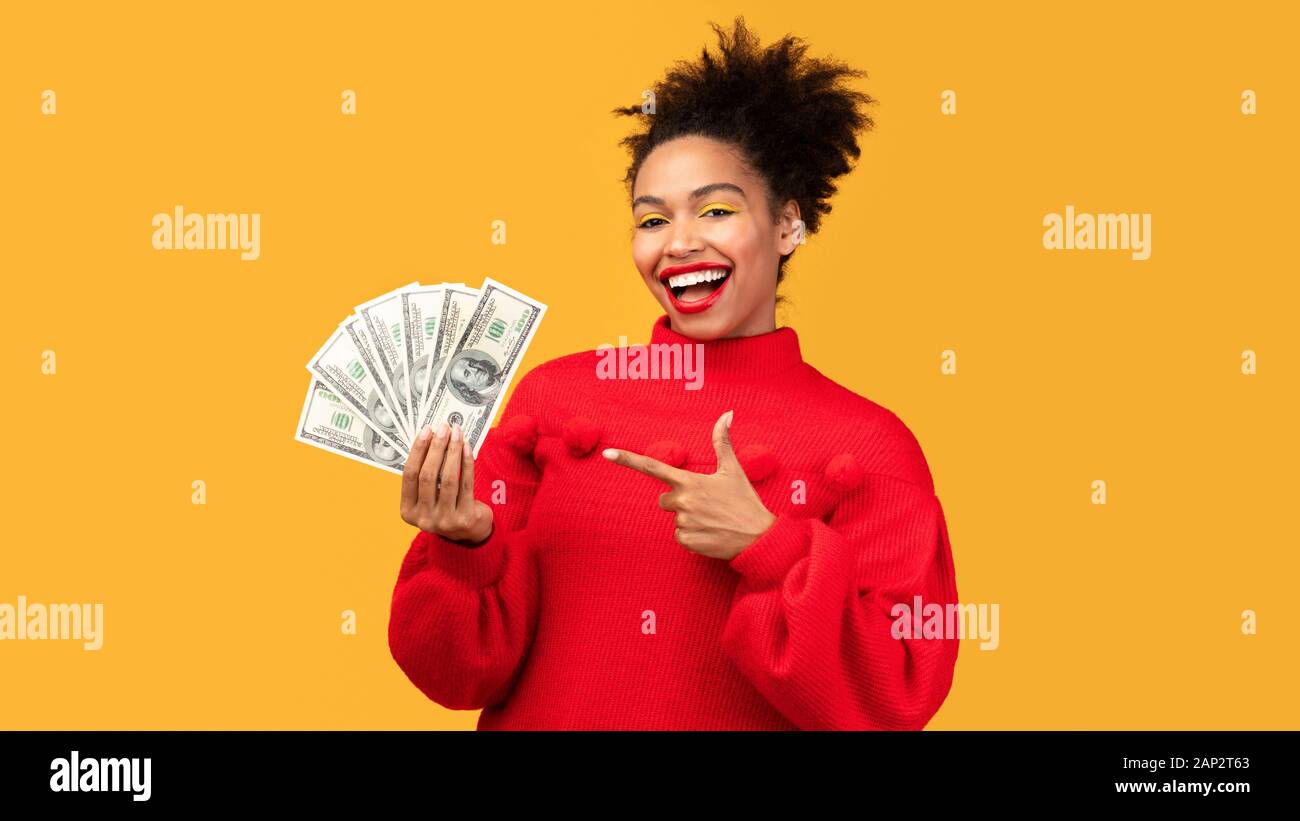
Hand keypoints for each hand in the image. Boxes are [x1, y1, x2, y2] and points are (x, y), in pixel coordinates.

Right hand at [400, 422, 493, 545]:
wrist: (469, 532)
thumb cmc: (446, 505)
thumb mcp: (429, 495)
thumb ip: (425, 474)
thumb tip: (431, 437)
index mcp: (408, 511)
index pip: (409, 475)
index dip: (417, 451)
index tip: (426, 430)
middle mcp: (423, 519)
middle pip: (428, 476)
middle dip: (436, 448)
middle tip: (443, 428)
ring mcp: (444, 520)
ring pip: (448, 478)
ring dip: (453, 451)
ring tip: (457, 433)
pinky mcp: (464, 518)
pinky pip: (466, 484)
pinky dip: (467, 463)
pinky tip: (467, 448)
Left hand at [602, 410, 775, 559]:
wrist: (759, 537)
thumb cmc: (745, 501)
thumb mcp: (734, 470)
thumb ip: (723, 442)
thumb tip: (727, 414)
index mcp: (690, 481)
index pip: (652, 467)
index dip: (627, 459)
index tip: (607, 453)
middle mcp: (682, 501)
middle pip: (665, 499)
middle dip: (680, 501)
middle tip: (707, 504)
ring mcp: (683, 522)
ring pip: (675, 518)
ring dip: (689, 519)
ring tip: (713, 520)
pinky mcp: (686, 541)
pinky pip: (680, 536)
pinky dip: (693, 536)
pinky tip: (711, 533)